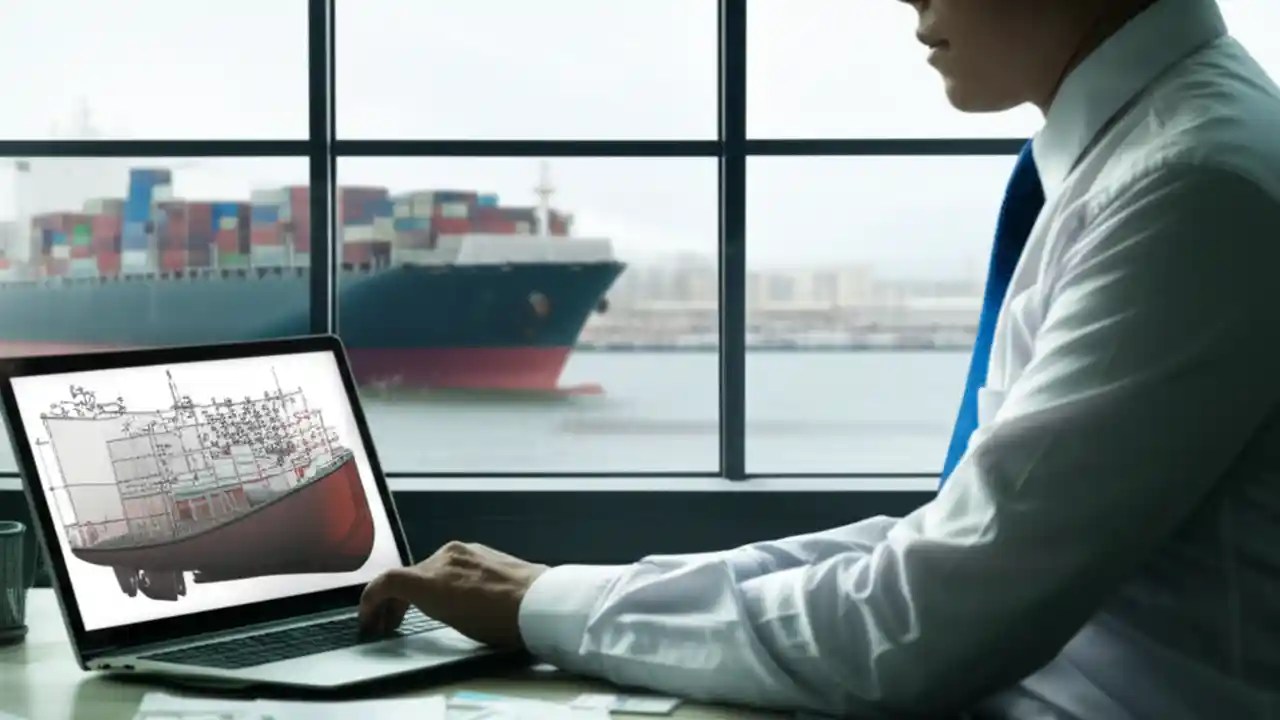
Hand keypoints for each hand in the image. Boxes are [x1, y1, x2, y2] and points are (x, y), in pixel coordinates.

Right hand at [358, 541, 548, 648]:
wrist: (541, 603)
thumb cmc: (501, 620)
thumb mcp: (454, 623)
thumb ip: (431, 605)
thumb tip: (425, 602)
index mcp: (430, 579)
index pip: (386, 582)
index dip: (370, 601)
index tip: (368, 618)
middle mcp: (442, 558)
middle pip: (406, 576)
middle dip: (393, 600)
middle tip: (388, 623)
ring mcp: (463, 551)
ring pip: (428, 568)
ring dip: (418, 589)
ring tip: (418, 611)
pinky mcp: (480, 550)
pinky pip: (450, 564)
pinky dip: (441, 579)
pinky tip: (450, 596)